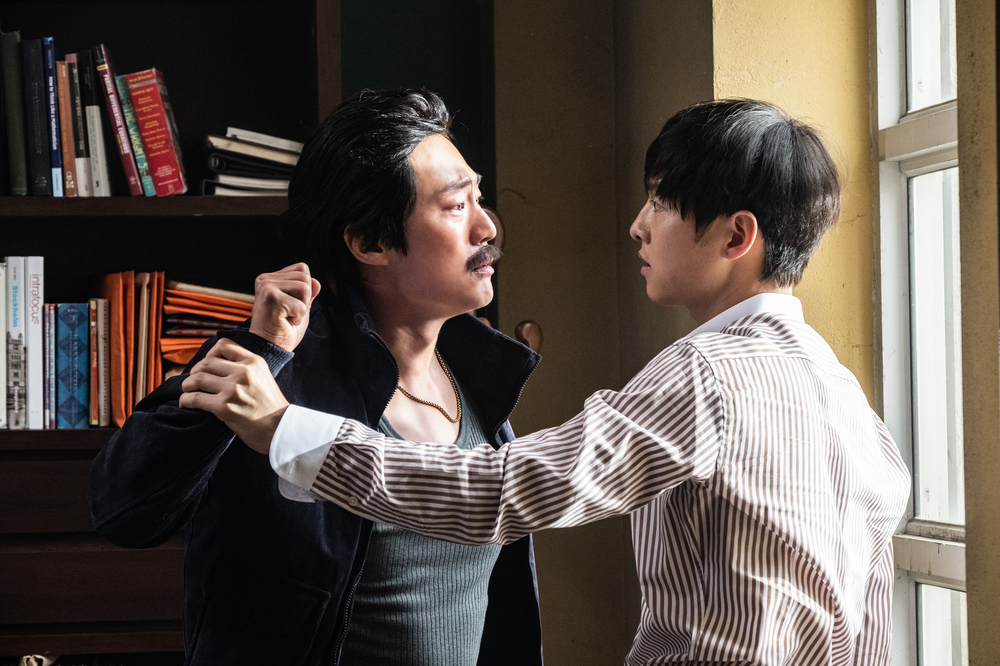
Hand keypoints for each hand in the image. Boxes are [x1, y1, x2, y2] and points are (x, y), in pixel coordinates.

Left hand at [179, 338, 288, 453]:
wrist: (280, 429)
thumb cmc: (271, 406)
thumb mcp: (264, 377)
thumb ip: (245, 367)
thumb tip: (217, 364)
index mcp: (254, 362)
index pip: (223, 345)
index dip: (210, 353)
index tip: (208, 366)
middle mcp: (243, 372)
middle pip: (206, 363)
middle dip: (195, 372)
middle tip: (193, 381)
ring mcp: (233, 389)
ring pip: (197, 379)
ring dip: (187, 385)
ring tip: (188, 391)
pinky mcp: (224, 407)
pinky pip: (194, 398)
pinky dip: (185, 400)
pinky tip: (186, 403)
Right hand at [250, 263, 320, 351]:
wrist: (268, 348)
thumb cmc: (281, 329)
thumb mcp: (299, 308)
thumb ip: (307, 293)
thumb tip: (316, 282)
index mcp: (270, 279)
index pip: (301, 269)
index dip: (305, 289)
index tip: (291, 304)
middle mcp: (266, 280)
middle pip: (305, 276)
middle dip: (305, 298)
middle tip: (290, 312)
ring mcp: (267, 288)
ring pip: (305, 287)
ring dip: (302, 307)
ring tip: (288, 316)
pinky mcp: (272, 299)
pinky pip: (301, 305)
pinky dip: (299, 317)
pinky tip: (285, 322)